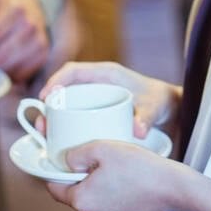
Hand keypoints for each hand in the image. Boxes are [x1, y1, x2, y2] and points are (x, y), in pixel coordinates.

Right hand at [41, 61, 179, 137]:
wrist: (167, 107)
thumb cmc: (159, 101)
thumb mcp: (155, 107)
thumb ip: (148, 117)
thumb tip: (138, 131)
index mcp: (107, 74)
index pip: (74, 70)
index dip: (56, 80)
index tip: (45, 97)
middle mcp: (97, 83)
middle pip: (64, 88)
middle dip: (49, 104)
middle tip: (42, 124)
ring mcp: (94, 97)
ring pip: (66, 103)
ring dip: (53, 117)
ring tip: (46, 135)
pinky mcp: (95, 110)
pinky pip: (74, 114)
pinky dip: (64, 125)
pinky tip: (58, 141)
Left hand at [45, 140, 210, 210]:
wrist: (173, 188)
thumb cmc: (141, 168)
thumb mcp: (103, 147)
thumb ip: (76, 154)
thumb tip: (67, 161)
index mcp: (81, 200)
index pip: (54, 188)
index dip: (58, 173)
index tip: (68, 164)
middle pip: (76, 196)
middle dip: (85, 180)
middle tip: (102, 164)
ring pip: (94, 204)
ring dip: (101, 190)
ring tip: (119, 174)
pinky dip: (114, 200)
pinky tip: (128, 186)